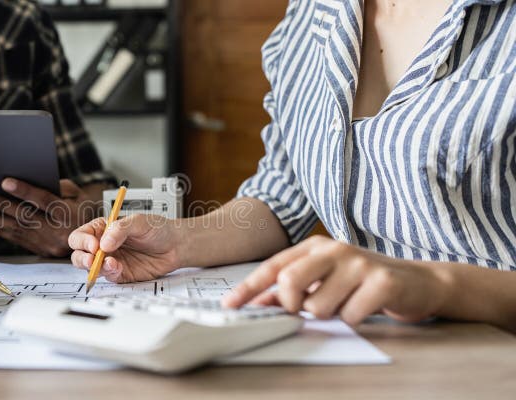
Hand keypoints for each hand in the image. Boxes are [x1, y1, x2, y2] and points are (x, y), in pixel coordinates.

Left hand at [0, 178, 105, 256]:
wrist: (92, 234)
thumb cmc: (78, 205)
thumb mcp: (74, 193)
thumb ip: (56, 186)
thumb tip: (32, 179)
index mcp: (69, 213)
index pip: (44, 201)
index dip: (25, 191)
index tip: (5, 181)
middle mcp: (58, 231)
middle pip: (26, 217)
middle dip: (1, 207)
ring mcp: (48, 244)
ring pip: (17, 230)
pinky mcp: (39, 251)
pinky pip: (16, 240)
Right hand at [68, 214, 180, 282]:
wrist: (175, 246)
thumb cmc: (158, 229)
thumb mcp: (139, 221)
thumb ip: (120, 229)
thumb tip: (104, 243)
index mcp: (103, 229)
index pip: (81, 235)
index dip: (83, 241)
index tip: (94, 245)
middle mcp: (103, 245)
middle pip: (79, 254)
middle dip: (82, 258)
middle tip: (92, 259)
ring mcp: (111, 260)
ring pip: (91, 268)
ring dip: (96, 268)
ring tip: (112, 263)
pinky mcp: (120, 273)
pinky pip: (108, 277)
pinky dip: (110, 274)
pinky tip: (119, 267)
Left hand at [221, 236, 451, 325]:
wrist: (418, 281)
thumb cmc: (362, 283)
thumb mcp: (324, 281)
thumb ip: (292, 289)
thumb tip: (257, 303)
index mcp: (315, 246)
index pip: (273, 267)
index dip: (249, 288)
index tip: (229, 305)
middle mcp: (334, 249)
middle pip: (289, 281)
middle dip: (292, 304)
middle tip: (305, 310)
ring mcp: (358, 263)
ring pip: (319, 306)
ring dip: (330, 315)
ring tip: (347, 303)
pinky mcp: (381, 281)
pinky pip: (350, 316)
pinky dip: (354, 320)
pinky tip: (367, 307)